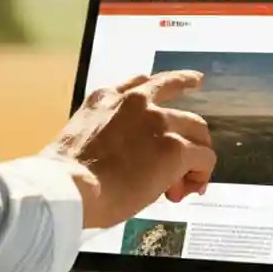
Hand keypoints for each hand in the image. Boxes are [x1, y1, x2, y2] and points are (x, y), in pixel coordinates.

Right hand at [46, 71, 215, 228]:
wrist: (71, 187)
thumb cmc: (68, 175)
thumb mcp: (81, 136)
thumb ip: (108, 132)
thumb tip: (127, 157)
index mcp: (107, 97)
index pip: (147, 83)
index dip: (175, 85)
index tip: (192, 82)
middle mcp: (136, 102)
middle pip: (182, 110)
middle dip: (186, 138)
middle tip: (179, 169)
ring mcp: (158, 122)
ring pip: (198, 131)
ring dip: (196, 157)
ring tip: (185, 184)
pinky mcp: (175, 148)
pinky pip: (204, 157)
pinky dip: (201, 174)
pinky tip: (190, 189)